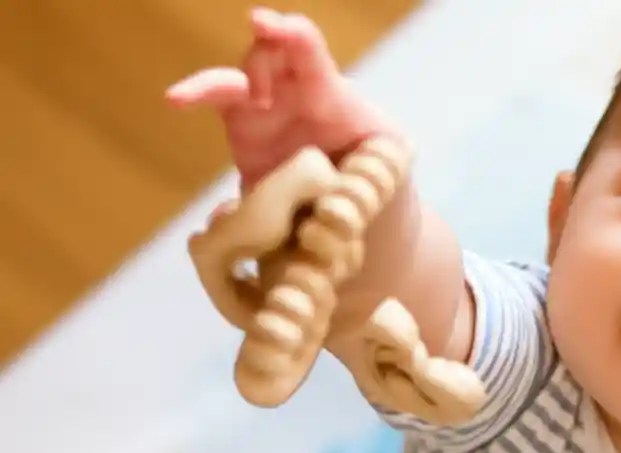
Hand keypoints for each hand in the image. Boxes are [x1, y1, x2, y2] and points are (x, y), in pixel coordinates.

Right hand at [166, 7, 393, 188]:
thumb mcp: (387, 166)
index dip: (289, 34)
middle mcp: (295, 92)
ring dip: (216, 85)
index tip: (264, 24)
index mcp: (330, 95)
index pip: (308, 52)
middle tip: (261, 98)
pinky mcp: (244, 129)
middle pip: (267, 57)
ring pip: (235, 78)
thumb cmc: (380, 175)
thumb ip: (362, 170)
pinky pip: (217, 100)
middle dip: (259, 65)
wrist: (362, 203)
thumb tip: (339, 196)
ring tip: (188, 99)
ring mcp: (266, 108)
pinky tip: (176, 99)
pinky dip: (195, 94)